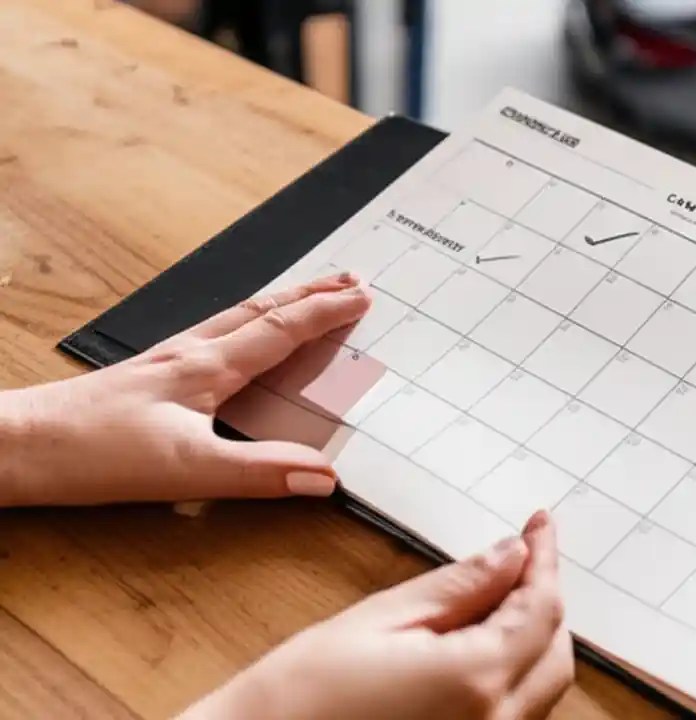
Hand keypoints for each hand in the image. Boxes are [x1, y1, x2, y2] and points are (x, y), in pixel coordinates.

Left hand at [0, 273, 369, 506]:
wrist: (14, 444)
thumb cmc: (89, 452)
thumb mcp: (185, 470)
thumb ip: (258, 472)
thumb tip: (322, 476)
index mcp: (206, 369)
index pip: (282, 332)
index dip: (327, 314)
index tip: (363, 296)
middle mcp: (188, 355)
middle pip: (262, 311)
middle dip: (311, 294)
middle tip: (349, 276)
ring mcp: (164, 362)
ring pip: (236, 318)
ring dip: (279, 303)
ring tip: (306, 294)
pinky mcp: (145, 376)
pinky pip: (211, 335)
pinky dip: (243, 324)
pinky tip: (232, 337)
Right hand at [181, 511, 572, 719]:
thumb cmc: (297, 698)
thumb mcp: (378, 620)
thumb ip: (457, 587)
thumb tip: (510, 555)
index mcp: (475, 681)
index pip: (542, 608)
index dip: (544, 558)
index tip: (538, 525)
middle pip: (555, 652)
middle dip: (543, 598)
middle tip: (515, 556)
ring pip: (540, 686)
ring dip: (530, 637)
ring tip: (490, 595)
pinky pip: (514, 712)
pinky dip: (511, 672)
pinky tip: (474, 643)